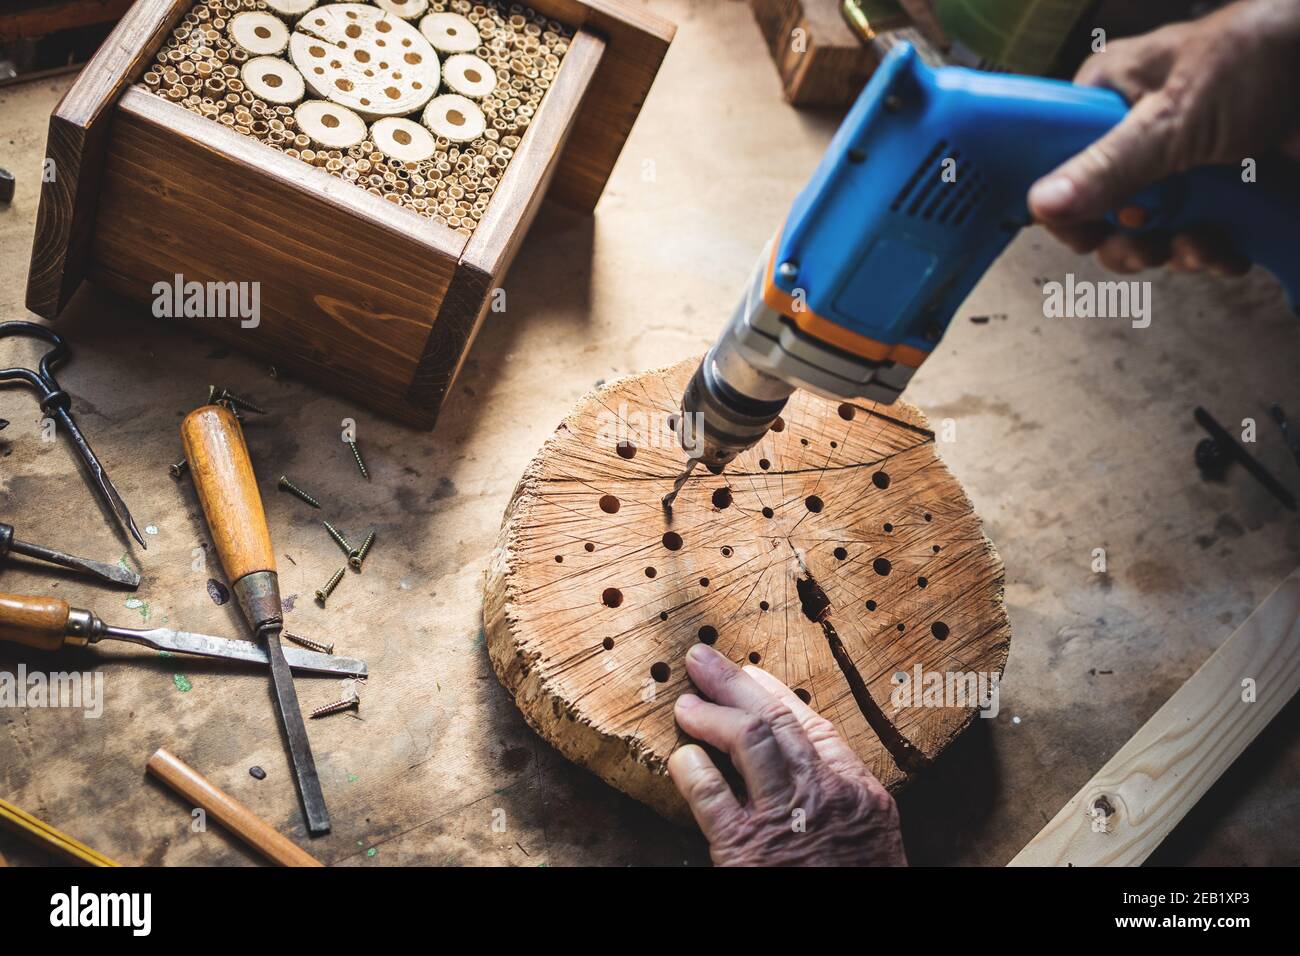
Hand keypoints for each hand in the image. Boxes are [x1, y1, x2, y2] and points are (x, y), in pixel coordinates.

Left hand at [667, 643, 905, 865]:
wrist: (865, 937)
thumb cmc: (862, 885)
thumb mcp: (870, 838)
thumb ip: (838, 798)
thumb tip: (801, 762)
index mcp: (858, 792)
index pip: (812, 725)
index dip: (775, 693)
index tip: (751, 675)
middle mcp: (824, 795)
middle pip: (776, 720)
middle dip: (735, 684)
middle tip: (701, 660)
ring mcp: (785, 820)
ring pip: (749, 740)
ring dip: (712, 715)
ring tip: (685, 705)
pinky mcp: (746, 851)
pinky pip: (712, 795)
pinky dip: (692, 770)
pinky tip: (680, 757)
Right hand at [1028, 0, 1299, 274]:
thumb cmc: (1255, 59)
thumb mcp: (1171, 119)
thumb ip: (1106, 167)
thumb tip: (1039, 205)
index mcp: (1107, 101)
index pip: (1056, 168)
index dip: (1068, 209)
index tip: (1087, 234)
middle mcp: (1135, 137)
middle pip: (1099, 215)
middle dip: (1127, 242)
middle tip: (1148, 243)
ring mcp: (1176, 168)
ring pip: (1147, 236)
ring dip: (1174, 252)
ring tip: (1201, 241)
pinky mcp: (1215, 193)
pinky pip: (1191, 241)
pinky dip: (1208, 254)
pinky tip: (1226, 248)